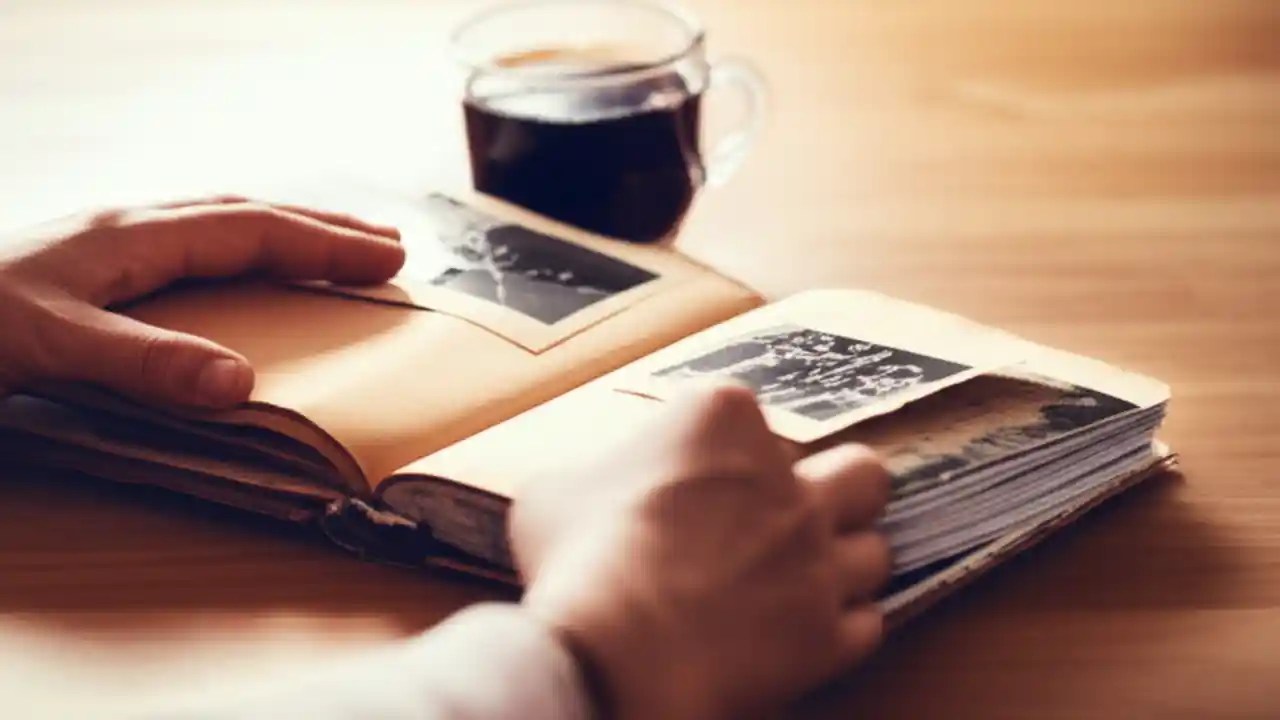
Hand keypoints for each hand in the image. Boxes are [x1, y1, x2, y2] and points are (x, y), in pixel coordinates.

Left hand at [0, 195, 403, 407]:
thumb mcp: (50, 349)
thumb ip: (146, 363)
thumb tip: (242, 380)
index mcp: (132, 237)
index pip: (253, 230)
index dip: (327, 244)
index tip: (391, 257)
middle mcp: (127, 229)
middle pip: (246, 213)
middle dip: (321, 227)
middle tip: (387, 241)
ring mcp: (106, 245)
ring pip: (218, 225)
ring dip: (285, 233)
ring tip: (331, 246)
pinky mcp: (87, 269)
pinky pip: (191, 246)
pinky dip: (240, 253)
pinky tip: (235, 271)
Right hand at [511, 384, 891, 719]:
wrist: (614, 658)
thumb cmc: (578, 564)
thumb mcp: (552, 492)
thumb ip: (588, 475)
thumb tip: (582, 488)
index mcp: (721, 423)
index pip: (745, 415)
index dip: (720, 449)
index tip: (691, 478)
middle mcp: (789, 483)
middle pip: (858, 471)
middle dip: (837, 490)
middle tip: (795, 514)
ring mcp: (818, 560)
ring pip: (874, 551)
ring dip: (843, 564)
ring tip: (804, 580)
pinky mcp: (829, 633)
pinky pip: (866, 625)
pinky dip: (839, 630)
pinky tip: (802, 634)